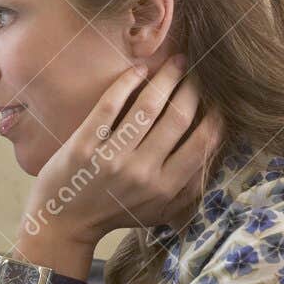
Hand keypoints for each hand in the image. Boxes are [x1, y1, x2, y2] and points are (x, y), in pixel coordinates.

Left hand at [21, 55, 224, 248]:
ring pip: (148, 106)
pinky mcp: (84, 145)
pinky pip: (110, 104)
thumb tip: (216, 151)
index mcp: (165, 188)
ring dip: (166, 77)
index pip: (203, 143)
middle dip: (193, 87)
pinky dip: (127, 81)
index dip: (217, 114)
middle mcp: (142, 172)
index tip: (219, 96)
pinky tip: (140, 68)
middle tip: (197, 70)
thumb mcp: (159, 212)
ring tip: (175, 62)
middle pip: (178, 117)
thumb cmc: (115, 213)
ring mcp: (112, 158)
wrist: (64, 222)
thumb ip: (189, 189)